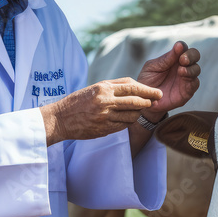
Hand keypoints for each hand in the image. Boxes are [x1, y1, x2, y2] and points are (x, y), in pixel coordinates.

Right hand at [40, 77, 162, 143]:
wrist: (60, 119)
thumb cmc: (78, 101)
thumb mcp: (94, 88)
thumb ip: (113, 87)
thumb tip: (135, 87)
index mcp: (103, 89)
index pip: (131, 87)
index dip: (146, 89)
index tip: (156, 92)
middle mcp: (105, 102)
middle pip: (134, 101)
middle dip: (148, 102)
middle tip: (156, 101)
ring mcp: (105, 117)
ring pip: (131, 116)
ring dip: (139, 113)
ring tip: (140, 110)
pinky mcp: (104, 129)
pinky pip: (123, 126)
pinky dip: (128, 122)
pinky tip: (128, 118)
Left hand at [137, 41, 200, 119]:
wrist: (144, 100)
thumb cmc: (147, 81)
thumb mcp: (152, 67)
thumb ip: (166, 59)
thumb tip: (179, 45)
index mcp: (173, 59)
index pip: (184, 48)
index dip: (183, 47)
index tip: (179, 47)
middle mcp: (182, 67)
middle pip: (195, 56)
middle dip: (191, 56)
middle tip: (183, 59)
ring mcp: (185, 79)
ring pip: (196, 69)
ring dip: (191, 68)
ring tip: (181, 70)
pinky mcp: (187, 92)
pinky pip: (194, 84)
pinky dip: (191, 80)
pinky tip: (183, 77)